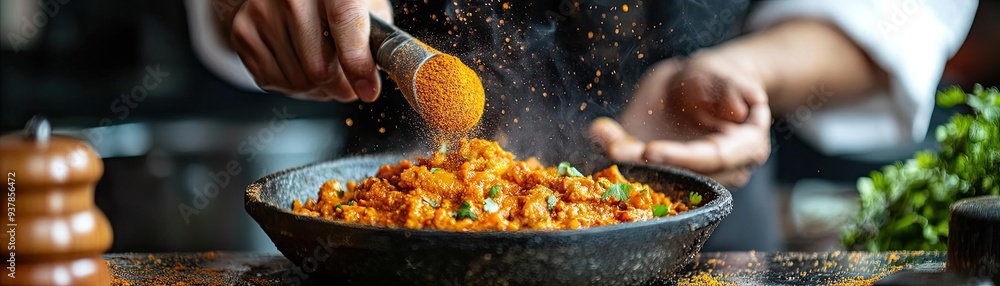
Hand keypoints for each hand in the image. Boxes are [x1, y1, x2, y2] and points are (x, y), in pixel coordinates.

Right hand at [227, 0, 392, 101]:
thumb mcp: (363, 2)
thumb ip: (376, 33)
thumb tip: (382, 69)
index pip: (345, 22)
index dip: (358, 63)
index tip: (369, 90)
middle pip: (319, 67)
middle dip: (342, 88)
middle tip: (352, 86)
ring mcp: (260, 14)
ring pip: (300, 82)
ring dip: (321, 91)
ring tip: (328, 73)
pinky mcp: (243, 35)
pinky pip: (275, 83)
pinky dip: (297, 88)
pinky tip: (304, 68)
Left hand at [590, 52, 771, 186]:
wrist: (700, 86)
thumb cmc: (715, 78)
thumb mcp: (722, 73)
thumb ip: (730, 89)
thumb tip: (740, 109)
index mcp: (746, 147)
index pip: (714, 158)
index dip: (681, 158)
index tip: (650, 150)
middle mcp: (723, 171)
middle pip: (682, 175)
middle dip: (643, 164)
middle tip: (612, 148)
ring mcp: (692, 175)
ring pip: (659, 175)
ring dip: (626, 159)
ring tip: (600, 136)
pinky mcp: (665, 172)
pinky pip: (641, 168)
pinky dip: (618, 151)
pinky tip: (597, 134)